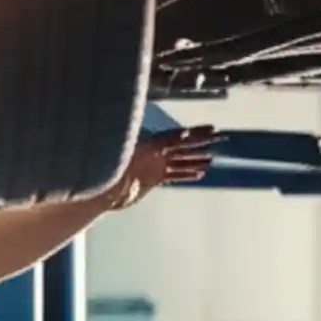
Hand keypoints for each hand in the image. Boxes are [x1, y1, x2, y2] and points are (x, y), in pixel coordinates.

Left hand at [106, 126, 222, 208]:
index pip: (174, 136)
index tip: (208, 129)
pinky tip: (200, 173)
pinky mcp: (153, 177)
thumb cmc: (108, 173)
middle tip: (219, 135)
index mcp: (148, 146)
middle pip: (181, 144)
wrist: (100, 192)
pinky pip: (174, 174)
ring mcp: (154, 164)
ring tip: (212, 158)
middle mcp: (153, 152)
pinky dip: (186, 173)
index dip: (191, 133)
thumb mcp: (122, 159)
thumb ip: (136, 152)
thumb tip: (145, 143)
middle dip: (200, 141)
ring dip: (196, 158)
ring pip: (180, 159)